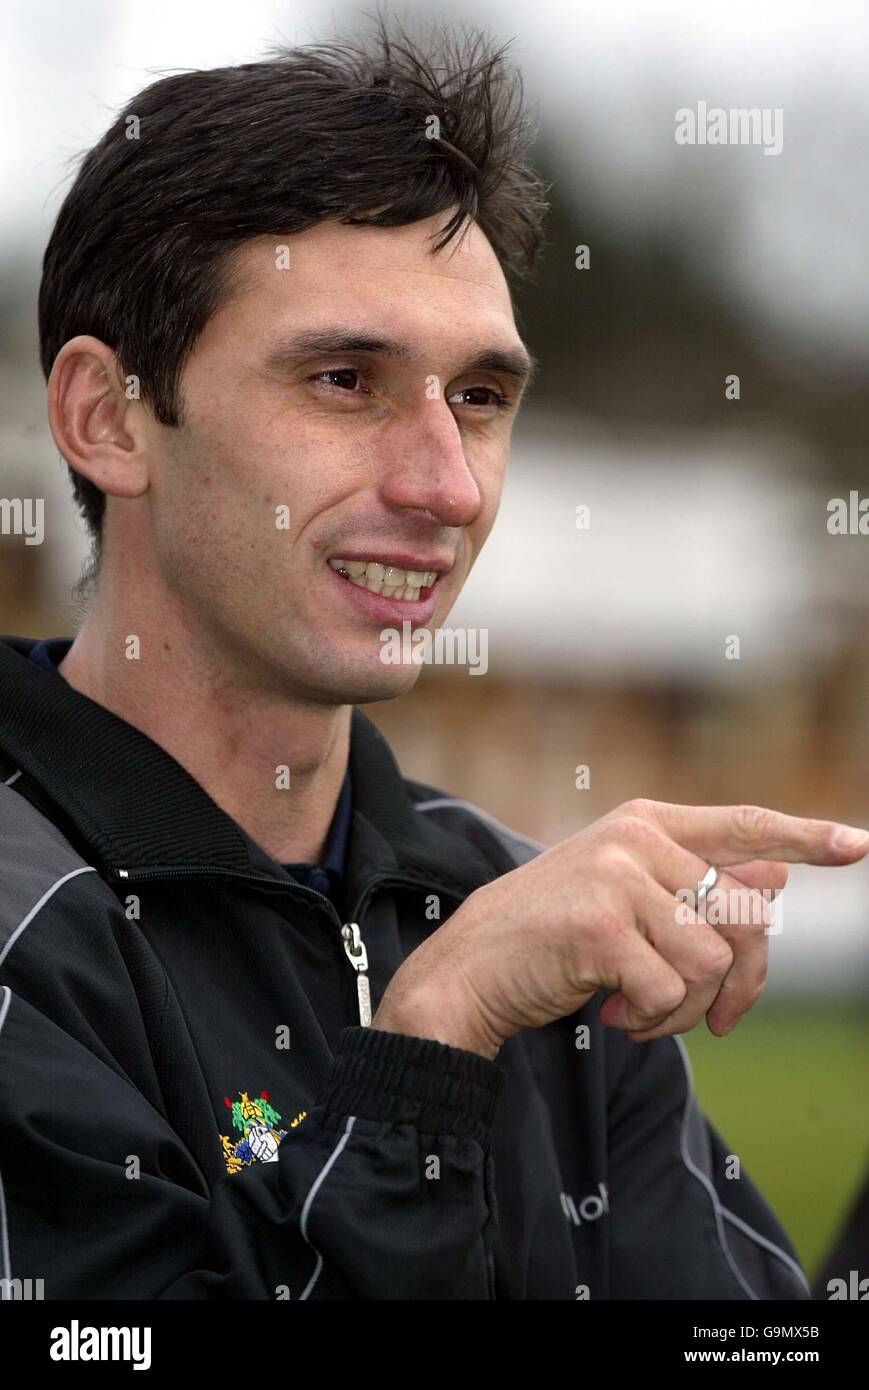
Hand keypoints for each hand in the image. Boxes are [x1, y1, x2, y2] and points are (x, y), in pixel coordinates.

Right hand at [372, 800, 868, 1056]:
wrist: (467, 971)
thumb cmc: (550, 938)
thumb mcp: (626, 899)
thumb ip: (696, 885)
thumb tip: (778, 875)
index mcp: (645, 823)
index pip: (742, 824)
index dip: (805, 835)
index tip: (858, 843)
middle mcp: (636, 839)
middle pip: (747, 914)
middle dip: (738, 982)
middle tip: (712, 1019)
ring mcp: (617, 877)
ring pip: (712, 961)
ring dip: (682, 1009)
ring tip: (635, 1009)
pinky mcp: (601, 926)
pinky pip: (671, 991)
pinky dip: (649, 1020)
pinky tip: (609, 1013)